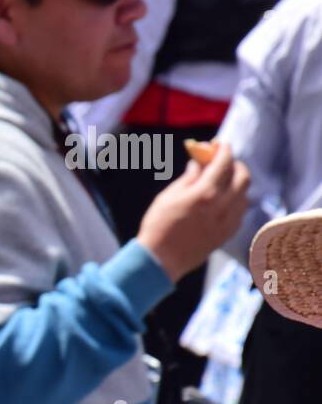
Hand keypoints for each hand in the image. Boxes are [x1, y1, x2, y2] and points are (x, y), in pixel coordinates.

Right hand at [137, 141, 250, 281]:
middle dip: (236, 165)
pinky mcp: (227, 234)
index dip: (223, 149)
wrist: (161, 259)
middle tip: (224, 162)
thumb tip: (199, 164)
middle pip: (243, 177)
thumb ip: (189, 178)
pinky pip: (240, 212)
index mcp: (204, 193)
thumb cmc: (158, 225)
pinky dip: (236, 201)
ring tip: (222, 183)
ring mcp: (227, 221)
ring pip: (244, 195)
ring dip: (237, 184)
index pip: (223, 163)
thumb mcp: (168, 196)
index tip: (220, 144)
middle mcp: (221, 206)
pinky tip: (222, 202)